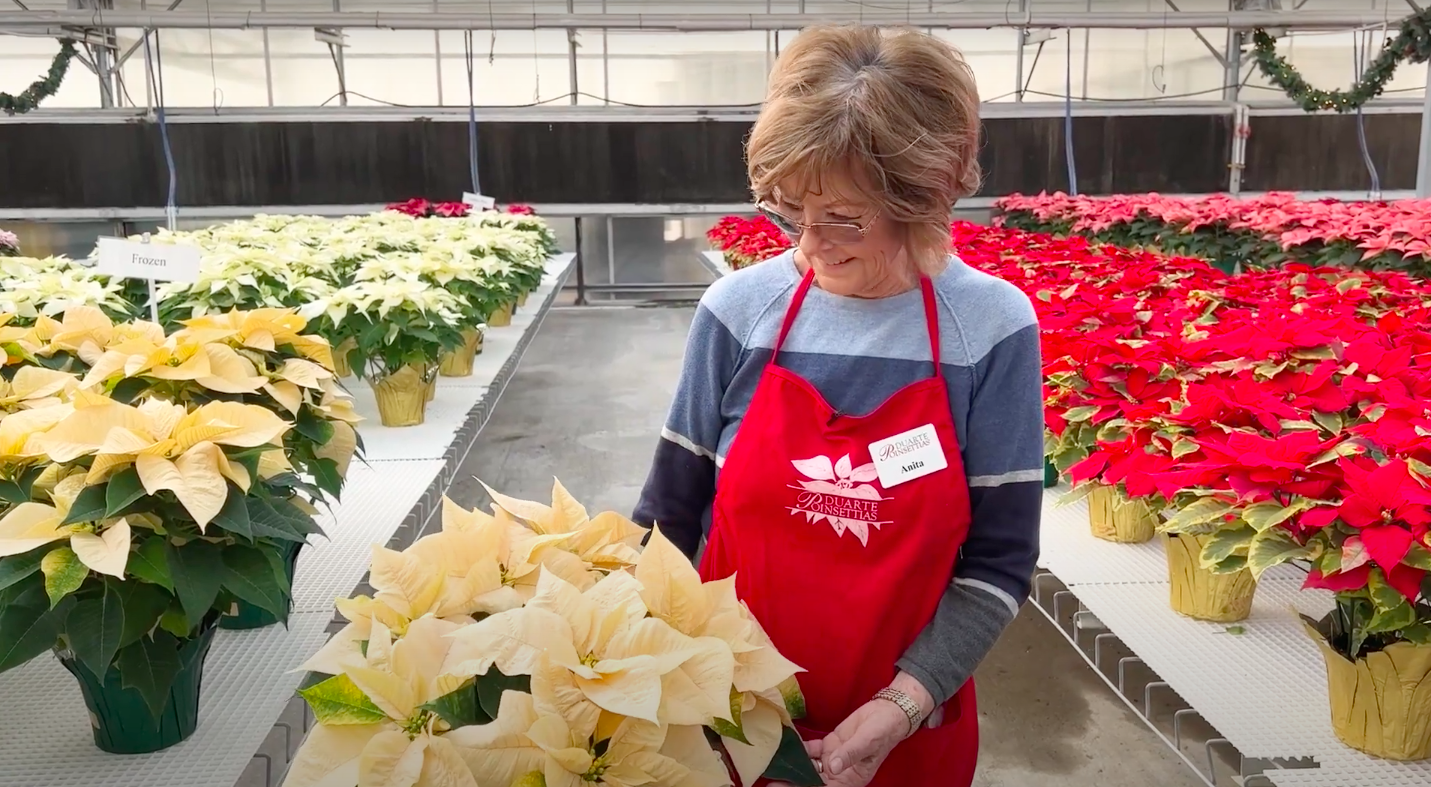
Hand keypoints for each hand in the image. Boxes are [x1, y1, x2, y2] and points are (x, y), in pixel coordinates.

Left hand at [770, 674, 933, 786]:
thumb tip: (832, 768)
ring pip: (809, 767)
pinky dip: (798, 749)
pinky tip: (784, 746)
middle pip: (812, 782)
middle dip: (793, 782)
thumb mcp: (868, 742)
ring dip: (793, 767)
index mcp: (851, 779)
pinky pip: (810, 750)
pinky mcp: (829, 744)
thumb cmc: (883, 730)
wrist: (888, 711)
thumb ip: (849, 753)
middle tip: (772, 782)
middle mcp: (839, 773)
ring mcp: (833, 759)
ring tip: (772, 767)